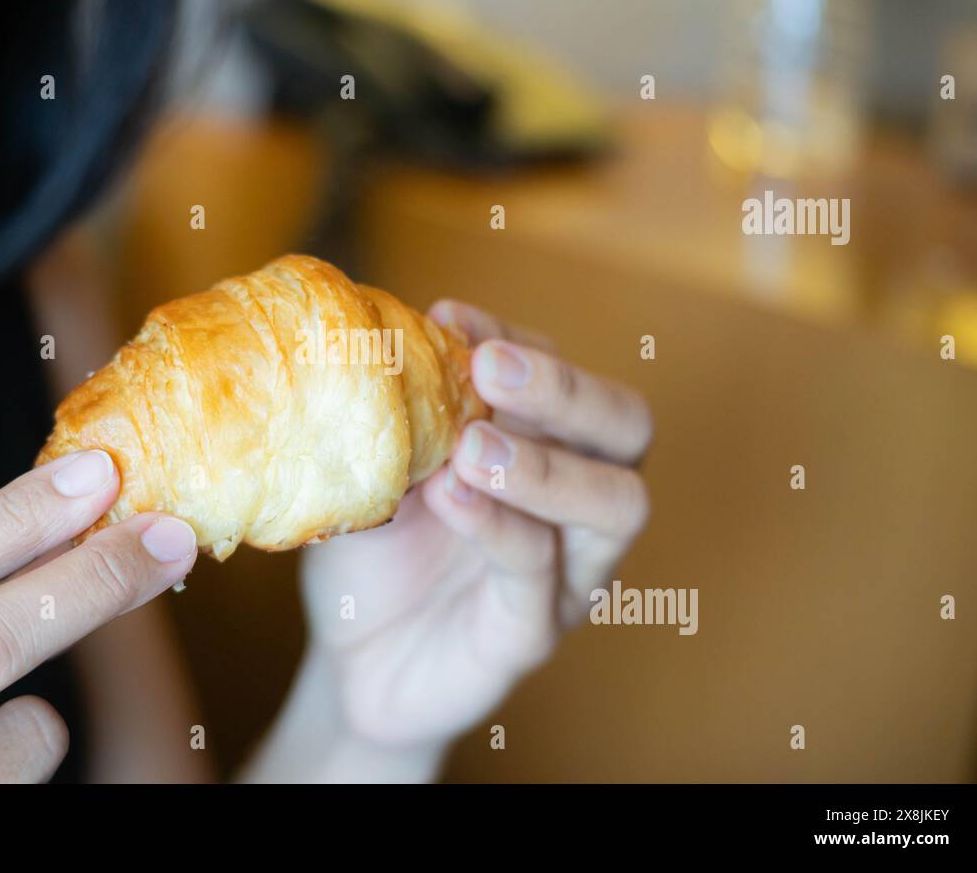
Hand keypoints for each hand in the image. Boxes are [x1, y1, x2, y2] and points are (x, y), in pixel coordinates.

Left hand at [299, 300, 651, 753]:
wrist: (350, 660)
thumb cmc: (376, 549)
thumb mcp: (380, 466)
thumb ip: (400, 412)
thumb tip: (388, 332)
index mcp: (548, 446)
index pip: (564, 374)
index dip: (517, 337)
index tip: (451, 317)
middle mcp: (577, 503)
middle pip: (626, 428)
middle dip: (566, 388)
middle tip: (491, 368)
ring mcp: (567, 572)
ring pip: (616, 504)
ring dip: (546, 464)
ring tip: (472, 446)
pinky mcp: (532, 634)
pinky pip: (541, 578)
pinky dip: (500, 529)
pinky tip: (451, 498)